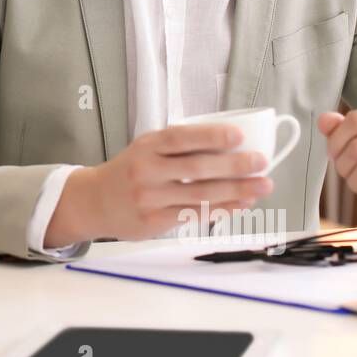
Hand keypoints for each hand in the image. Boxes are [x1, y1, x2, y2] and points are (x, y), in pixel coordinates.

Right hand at [44, 124, 274, 247]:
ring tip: (262, 185)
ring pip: (201, 194)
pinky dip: (223, 209)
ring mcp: (150, 197)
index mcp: (147, 146)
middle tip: (261, 162)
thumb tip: (228, 146)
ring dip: (237, 190)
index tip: (239, 136)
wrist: (94, 202)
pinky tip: (242, 204)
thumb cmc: (129, 172)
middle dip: (234, 166)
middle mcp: (147, 170)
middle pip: (197, 168)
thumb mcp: (145, 149)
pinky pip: (195, 214)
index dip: (211, 136)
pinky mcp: (155, 220)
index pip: (181, 137)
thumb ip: (177, 146)